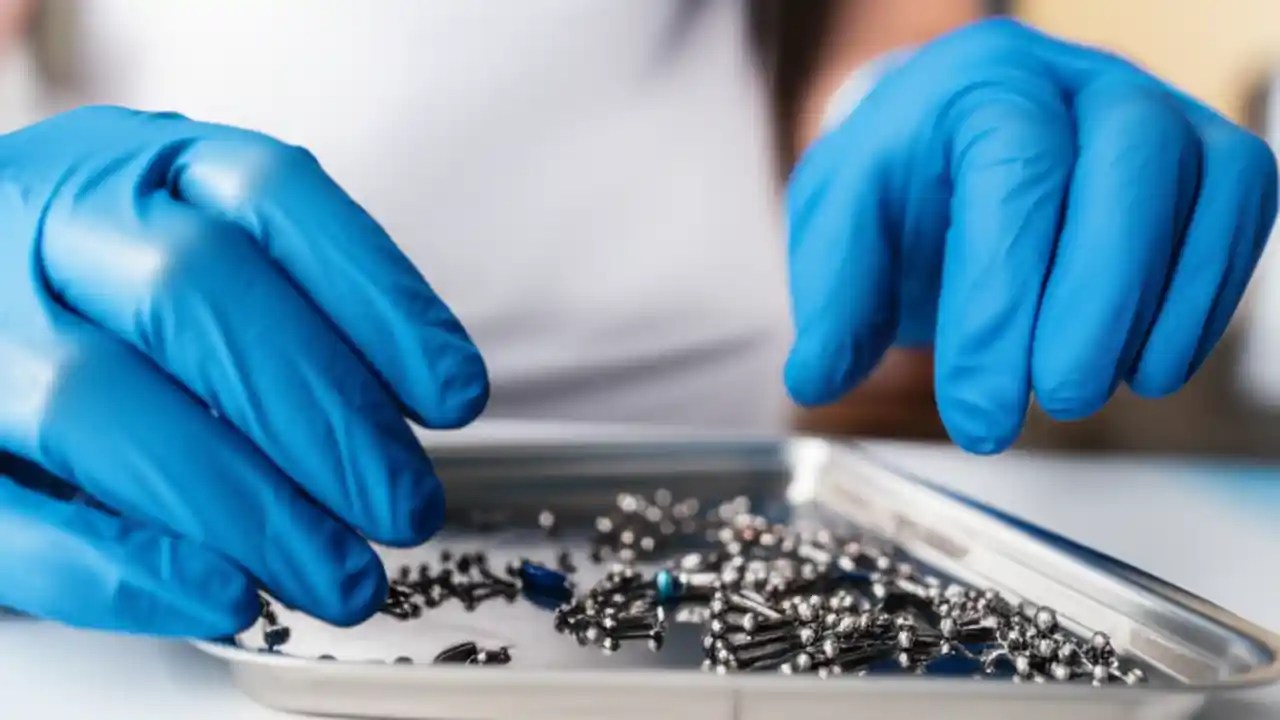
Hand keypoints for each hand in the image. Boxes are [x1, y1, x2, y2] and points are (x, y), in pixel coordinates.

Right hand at [0, 106, 487, 635]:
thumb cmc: (113, 283)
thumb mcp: (200, 243)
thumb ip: (288, 300)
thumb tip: (419, 403)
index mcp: (136, 164)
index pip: (270, 197)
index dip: (377, 297)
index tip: (456, 395)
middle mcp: (45, 220)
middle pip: (192, 293)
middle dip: (321, 415)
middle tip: (406, 506)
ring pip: (95, 404)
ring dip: (242, 504)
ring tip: (342, 574)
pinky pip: (9, 512)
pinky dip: (124, 565)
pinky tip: (226, 595)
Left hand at [784, 19, 1278, 452]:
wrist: (945, 151)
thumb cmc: (898, 188)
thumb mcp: (840, 229)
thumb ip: (834, 295)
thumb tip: (814, 378)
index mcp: (977, 83)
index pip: (1011, 174)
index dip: (1003, 303)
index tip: (979, 415)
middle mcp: (1076, 79)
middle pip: (1126, 163)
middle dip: (1096, 301)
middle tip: (1054, 401)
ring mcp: (1154, 108)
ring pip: (1207, 180)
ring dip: (1154, 308)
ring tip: (1089, 388)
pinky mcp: (1204, 154)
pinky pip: (1241, 207)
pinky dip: (1203, 301)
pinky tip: (1143, 368)